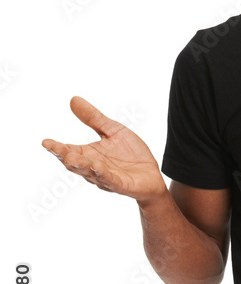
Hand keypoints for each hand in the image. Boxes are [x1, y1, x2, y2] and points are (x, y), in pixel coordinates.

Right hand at [42, 96, 166, 203]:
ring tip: (71, 157)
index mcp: (89, 154)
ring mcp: (106, 177)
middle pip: (76, 163)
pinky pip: (110, 179)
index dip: (58, 147)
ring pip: (90, 172)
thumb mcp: (112, 130)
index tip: (45, 141)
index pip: (70, 150)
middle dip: (65, 155)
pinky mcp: (121, 184)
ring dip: (81, 165)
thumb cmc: (130, 154)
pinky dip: (103, 174)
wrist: (152, 174)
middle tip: (55, 148)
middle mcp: (93, 168)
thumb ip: (93, 118)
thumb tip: (73, 99)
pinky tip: (97, 166)